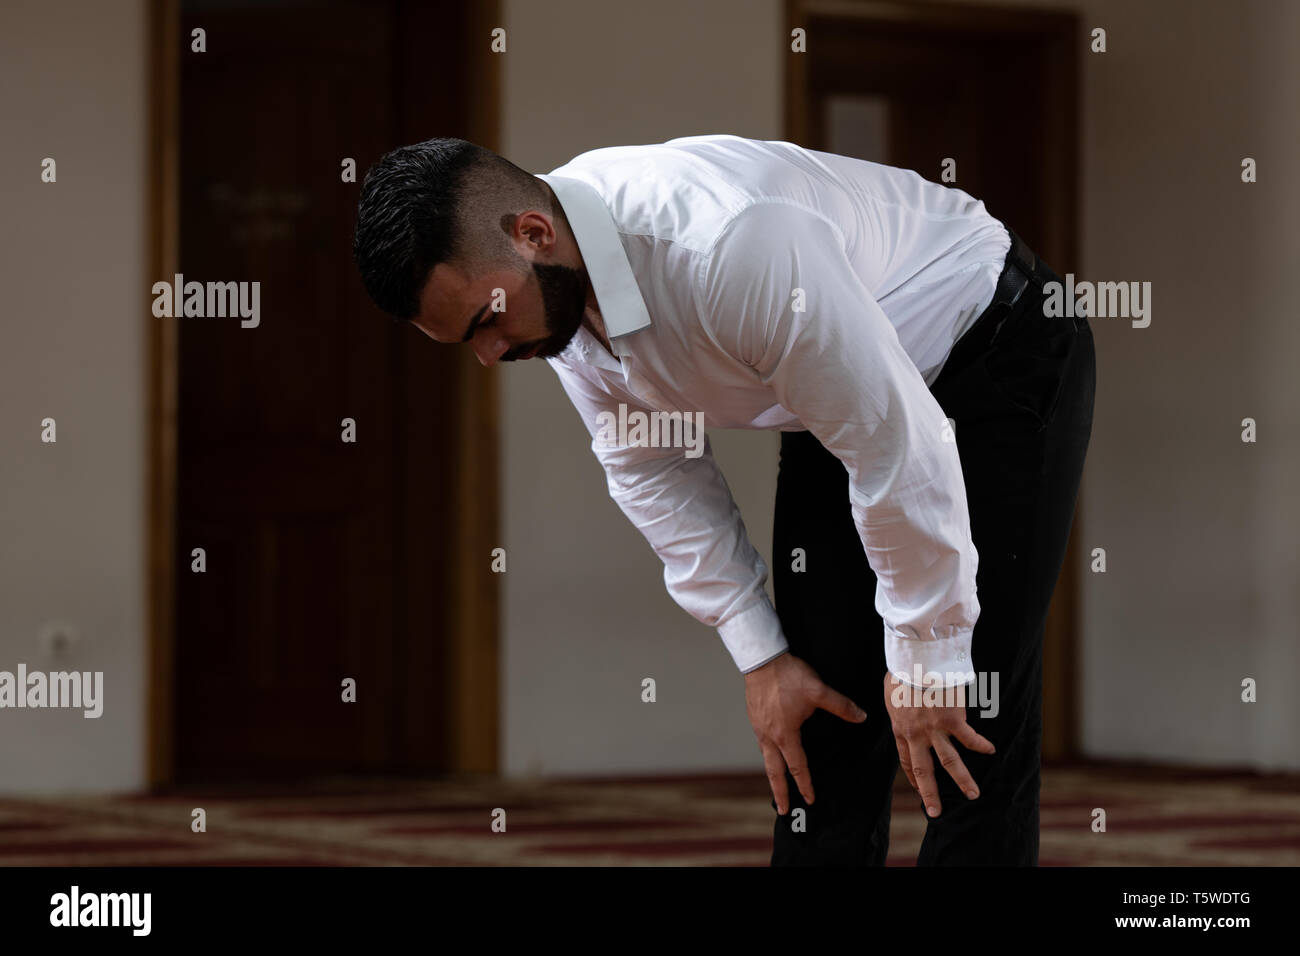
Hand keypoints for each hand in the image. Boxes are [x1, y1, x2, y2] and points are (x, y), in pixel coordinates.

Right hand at [744, 652, 866, 814]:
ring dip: (772, 774)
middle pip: (774, 771)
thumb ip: (841, 705)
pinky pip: (761, 743)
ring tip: (776, 785)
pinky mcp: (754, 717)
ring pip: (765, 758)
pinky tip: (771, 752)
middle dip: (780, 792)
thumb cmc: (788, 675)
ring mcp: (759, 727)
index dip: (805, 785)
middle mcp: (770, 736)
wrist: (762, 659)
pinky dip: (767, 755)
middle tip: (783, 809)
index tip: (810, 799)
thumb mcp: (818, 690)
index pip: (797, 767)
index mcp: (786, 735)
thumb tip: (861, 717)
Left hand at [883, 671, 995, 817]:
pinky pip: (970, 739)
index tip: (920, 789)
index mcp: (900, 728)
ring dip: (963, 780)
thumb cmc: (902, 670)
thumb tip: (899, 704)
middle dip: (930, 793)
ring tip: (973, 794)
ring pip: (950, 762)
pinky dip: (981, 745)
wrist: (916, 660)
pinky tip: (991, 750)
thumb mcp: (890, 691)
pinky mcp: (953, 720)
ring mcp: (935, 729)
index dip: (914, 776)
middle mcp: (916, 734)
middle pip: (924, 770)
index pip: (907, 760)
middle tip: (935, 812)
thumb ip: (897, 705)